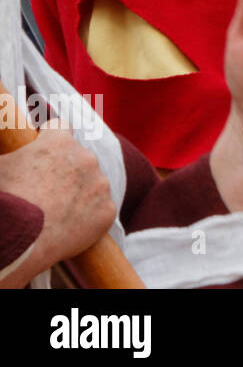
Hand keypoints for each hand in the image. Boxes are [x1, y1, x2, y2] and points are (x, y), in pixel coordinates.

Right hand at [0, 121, 115, 286]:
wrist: (21, 240)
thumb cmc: (6, 200)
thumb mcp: (1, 166)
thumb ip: (12, 153)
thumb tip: (9, 145)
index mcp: (59, 141)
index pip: (59, 127)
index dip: (49, 138)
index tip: (43, 149)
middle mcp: (86, 157)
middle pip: (79, 158)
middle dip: (66, 170)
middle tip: (46, 191)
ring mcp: (100, 184)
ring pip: (93, 184)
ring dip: (80, 193)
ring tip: (56, 213)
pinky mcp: (108, 210)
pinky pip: (101, 209)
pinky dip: (89, 217)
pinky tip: (69, 228)